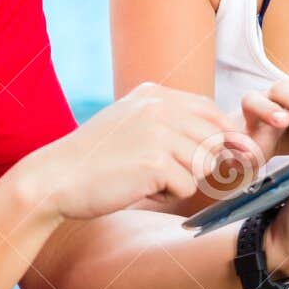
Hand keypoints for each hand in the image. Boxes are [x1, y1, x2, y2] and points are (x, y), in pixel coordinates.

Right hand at [20, 82, 256, 220]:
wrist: (55, 178)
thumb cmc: (97, 159)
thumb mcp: (134, 124)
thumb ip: (174, 124)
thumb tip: (233, 139)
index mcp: (155, 94)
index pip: (211, 112)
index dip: (220, 138)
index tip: (212, 158)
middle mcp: (160, 106)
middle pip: (214, 139)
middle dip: (201, 163)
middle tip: (167, 173)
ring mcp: (159, 132)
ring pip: (205, 164)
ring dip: (182, 179)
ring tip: (147, 178)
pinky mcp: (155, 162)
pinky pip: (187, 186)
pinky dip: (167, 194)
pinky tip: (138, 188)